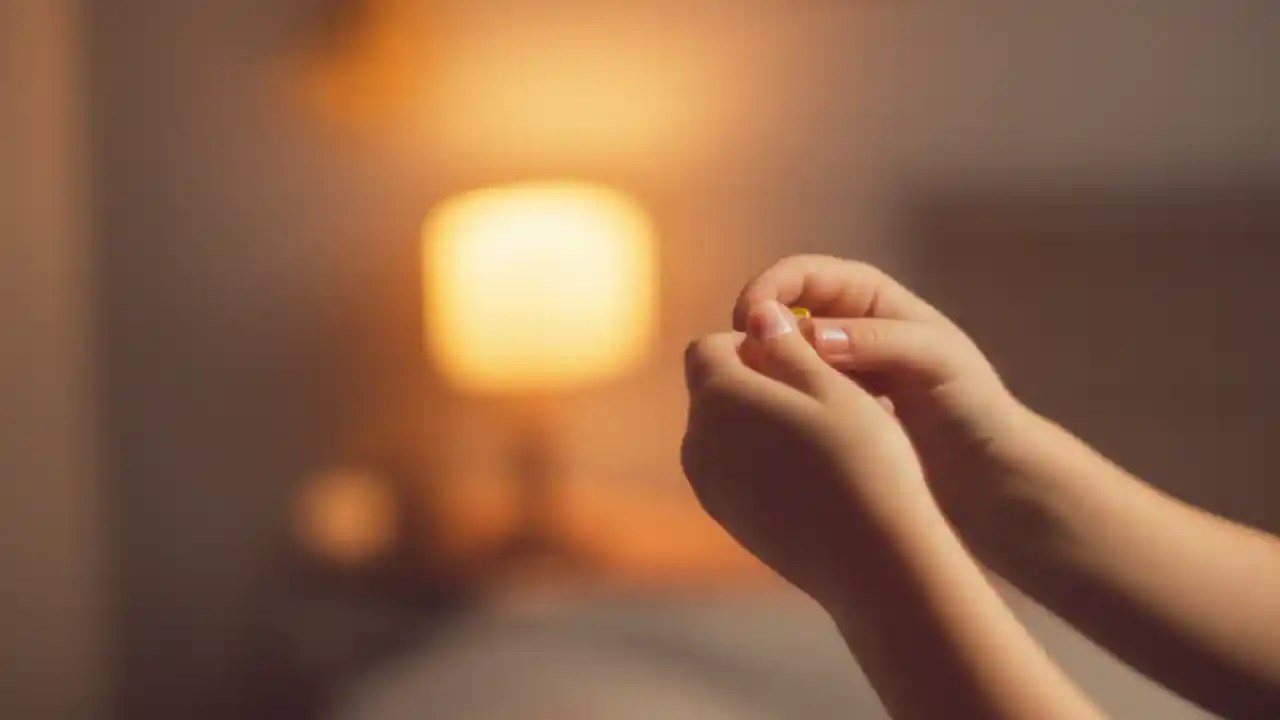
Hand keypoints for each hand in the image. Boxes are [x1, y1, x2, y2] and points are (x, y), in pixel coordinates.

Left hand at [681, 299, 936, 606]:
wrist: (873, 560)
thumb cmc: (863, 461)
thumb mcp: (832, 387)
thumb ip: (786, 346)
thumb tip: (759, 312)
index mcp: (718, 398)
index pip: (710, 346)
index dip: (752, 342)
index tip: (800, 356)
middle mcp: (697, 442)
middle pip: (711, 389)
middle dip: (750, 380)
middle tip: (816, 393)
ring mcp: (708, 487)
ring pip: (720, 431)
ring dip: (756, 421)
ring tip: (819, 435)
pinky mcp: (727, 519)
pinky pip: (732, 470)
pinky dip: (759, 460)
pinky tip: (811, 474)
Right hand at [734, 255, 1028, 531]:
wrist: (988, 472)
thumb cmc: (970, 403)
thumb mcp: (933, 359)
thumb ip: (875, 341)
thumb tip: (809, 334)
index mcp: (866, 297)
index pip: (800, 275)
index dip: (768, 290)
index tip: (747, 323)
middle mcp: (841, 328)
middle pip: (778, 315)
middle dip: (755, 335)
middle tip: (743, 369)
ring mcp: (830, 373)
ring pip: (777, 360)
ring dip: (761, 374)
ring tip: (753, 401)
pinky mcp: (825, 414)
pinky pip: (788, 399)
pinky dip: (775, 406)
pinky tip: (770, 428)